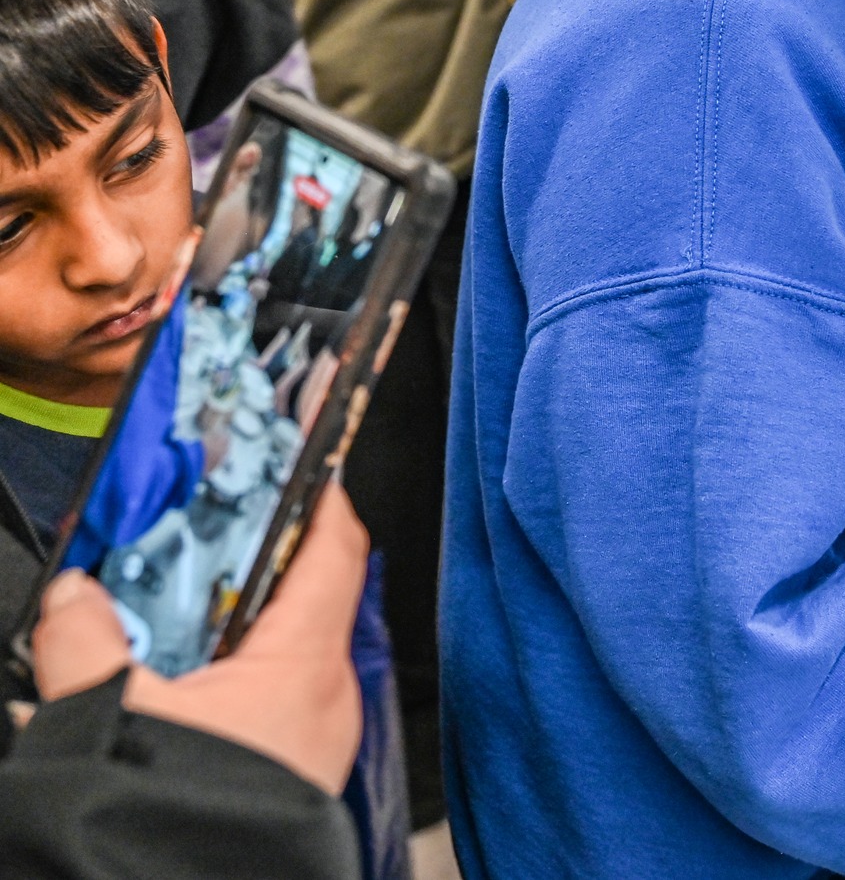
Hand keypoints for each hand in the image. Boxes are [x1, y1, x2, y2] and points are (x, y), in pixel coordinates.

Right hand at [33, 485, 367, 792]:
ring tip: (184, 601)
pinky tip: (183, 682)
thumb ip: (84, 644)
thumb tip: (73, 598)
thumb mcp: (112, 716)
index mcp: (306, 664)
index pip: (337, 548)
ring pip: (288, 652)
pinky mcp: (294, 777)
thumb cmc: (180, 820)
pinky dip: (235, 676)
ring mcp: (317, 741)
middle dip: (262, 558)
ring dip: (241, 623)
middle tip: (218, 522)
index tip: (305, 457)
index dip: (322, 494)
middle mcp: (329, 699)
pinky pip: (274, 702)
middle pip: (311, 596)